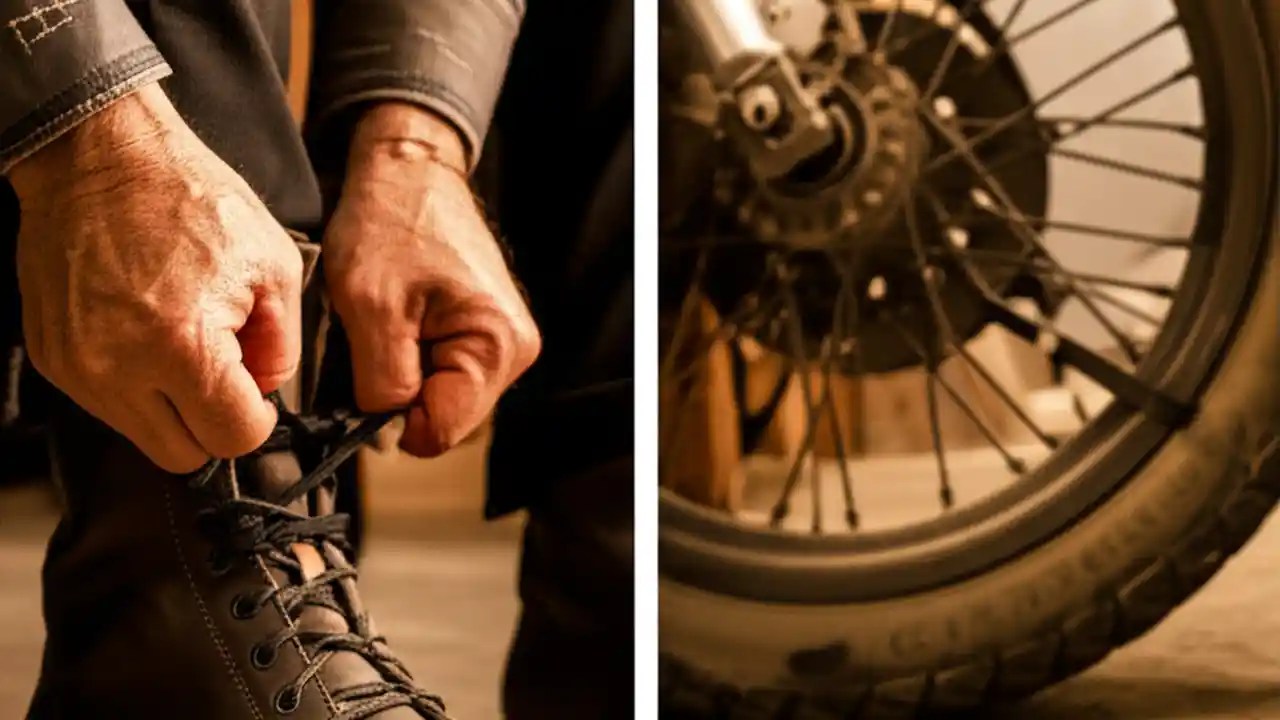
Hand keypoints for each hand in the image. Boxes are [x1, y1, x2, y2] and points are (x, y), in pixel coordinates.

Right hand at [9, 83, 302, 472]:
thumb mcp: (274, 265)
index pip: (233, 439)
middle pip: (183, 456)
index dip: (257, 418)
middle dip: (213, 422)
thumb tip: (267, 390)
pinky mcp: (52, 358)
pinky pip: (105, 405)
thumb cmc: (191, 198)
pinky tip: (146, 333)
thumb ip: (282, 345)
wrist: (98, 156)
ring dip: (172, 407)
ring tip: (182, 342)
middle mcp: (120, 369)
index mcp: (184, 347)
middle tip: (222, 370)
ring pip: (141, 436)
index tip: (256, 390)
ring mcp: (78, 368)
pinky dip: (134, 385)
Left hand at [324, 103, 540, 456]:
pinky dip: (416, 358)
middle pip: (446, 418)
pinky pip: (447, 374)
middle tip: (378, 338)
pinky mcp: (489, 334)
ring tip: (391, 323)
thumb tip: (386, 433)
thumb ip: (381, 382)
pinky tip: (404, 321)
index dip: (391, 418)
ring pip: (444, 399)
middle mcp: (515, 351)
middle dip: (402, 393)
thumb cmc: (390, 224)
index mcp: (496, 346)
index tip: (366, 375)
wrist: (409, 172)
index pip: (440, 432)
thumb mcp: (370, 307)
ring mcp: (505, 344)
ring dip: (407, 374)